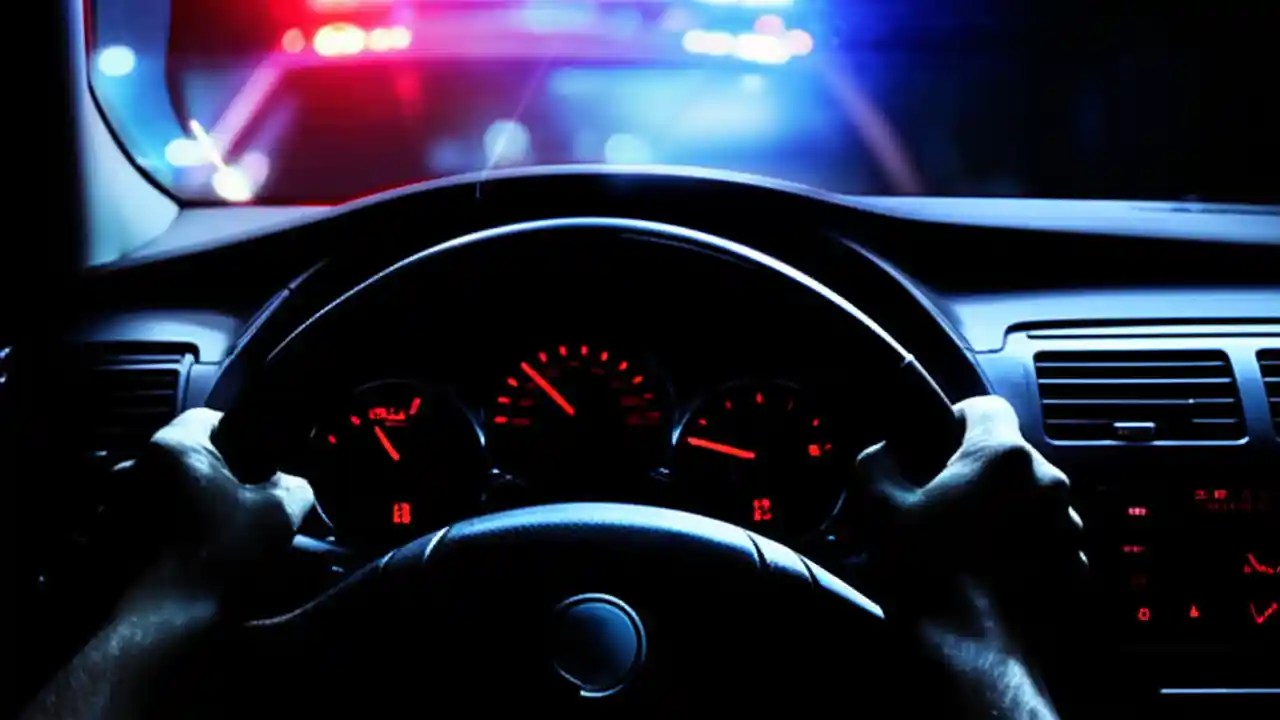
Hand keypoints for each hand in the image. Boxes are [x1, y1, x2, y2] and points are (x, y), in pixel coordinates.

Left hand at [114, 408, 313, 616]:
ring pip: (161, 491)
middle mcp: (134, 465)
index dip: (242, 438)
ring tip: (213, 535)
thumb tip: (293, 486)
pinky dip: (163, 532)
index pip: (210, 418)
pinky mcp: (103, 539)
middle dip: (213, 476)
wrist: (160, 621)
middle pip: (184, 457)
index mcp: (174, 447)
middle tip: (243, 504)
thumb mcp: (278, 516)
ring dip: (184, 505)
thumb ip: (294, 487)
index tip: (260, 466)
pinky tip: (186, 556)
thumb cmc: (219, 556)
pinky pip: (142, 523)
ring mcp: (112, 503)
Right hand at [858, 395, 1085, 631]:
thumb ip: (876, 462)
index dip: (956, 419)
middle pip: (1010, 457)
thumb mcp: (879, 507)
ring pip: (1031, 499)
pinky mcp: (1073, 567)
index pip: (986, 407)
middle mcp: (1047, 484)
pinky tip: (988, 568)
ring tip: (965, 539)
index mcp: (1002, 457)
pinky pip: (1045, 540)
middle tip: (941, 500)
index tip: (937, 443)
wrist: (971, 649)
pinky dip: (1021, 546)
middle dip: (977, 472)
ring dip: (1003, 509)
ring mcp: (1066, 528)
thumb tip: (883, 454)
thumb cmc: (928, 573)